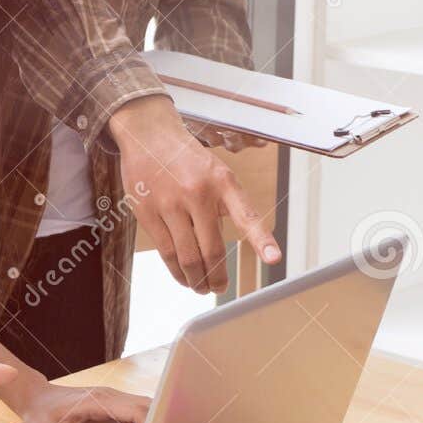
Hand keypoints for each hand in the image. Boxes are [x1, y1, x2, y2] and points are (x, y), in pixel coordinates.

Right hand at [109, 94, 279, 293]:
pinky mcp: (147, 211)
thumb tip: (222, 250)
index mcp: (222, 182)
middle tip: (219, 288)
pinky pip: (165, 252)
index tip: (274, 259)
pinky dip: (175, 270)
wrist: (149, 135)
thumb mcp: (215, 173)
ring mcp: (169, 203)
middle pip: (211, 250)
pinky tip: (181, 275)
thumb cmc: (187, 159)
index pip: (246, 216)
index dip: (261, 240)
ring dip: (196, 280)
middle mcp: (197, 192)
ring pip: (186, 257)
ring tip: (200, 286)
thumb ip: (224, 206)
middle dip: (216, 277)